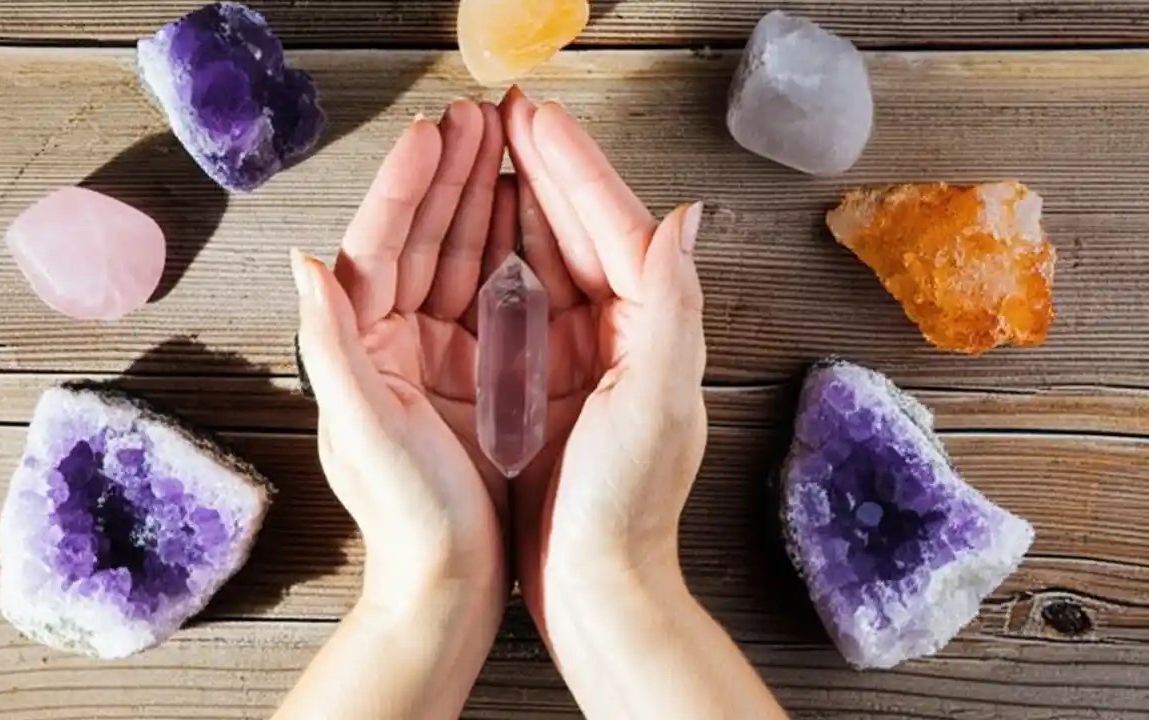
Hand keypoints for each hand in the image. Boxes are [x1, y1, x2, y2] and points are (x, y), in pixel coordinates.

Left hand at [293, 99, 507, 607]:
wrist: (449, 587)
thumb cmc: (409, 521)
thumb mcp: (364, 433)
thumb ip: (331, 347)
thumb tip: (304, 263)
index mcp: (358, 348)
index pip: (378, 246)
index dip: (406, 186)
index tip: (435, 133)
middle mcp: (389, 344)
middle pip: (420, 241)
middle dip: (449, 177)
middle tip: (482, 120)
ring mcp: (432, 358)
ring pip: (457, 260)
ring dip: (480, 202)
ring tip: (505, 150)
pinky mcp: (472, 378)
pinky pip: (490, 299)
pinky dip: (508, 254)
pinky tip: (529, 221)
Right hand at [493, 88, 784, 719]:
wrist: (596, 587)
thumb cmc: (626, 507)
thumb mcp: (657, 405)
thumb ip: (675, 307)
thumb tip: (687, 216)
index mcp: (653, 326)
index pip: (614, 223)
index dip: (574, 164)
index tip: (538, 116)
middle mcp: (622, 331)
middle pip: (580, 229)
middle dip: (545, 168)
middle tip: (508, 115)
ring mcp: (583, 355)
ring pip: (549, 258)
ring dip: (521, 201)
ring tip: (490, 154)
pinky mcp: (549, 384)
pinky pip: (523, 304)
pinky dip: (504, 261)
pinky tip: (482, 236)